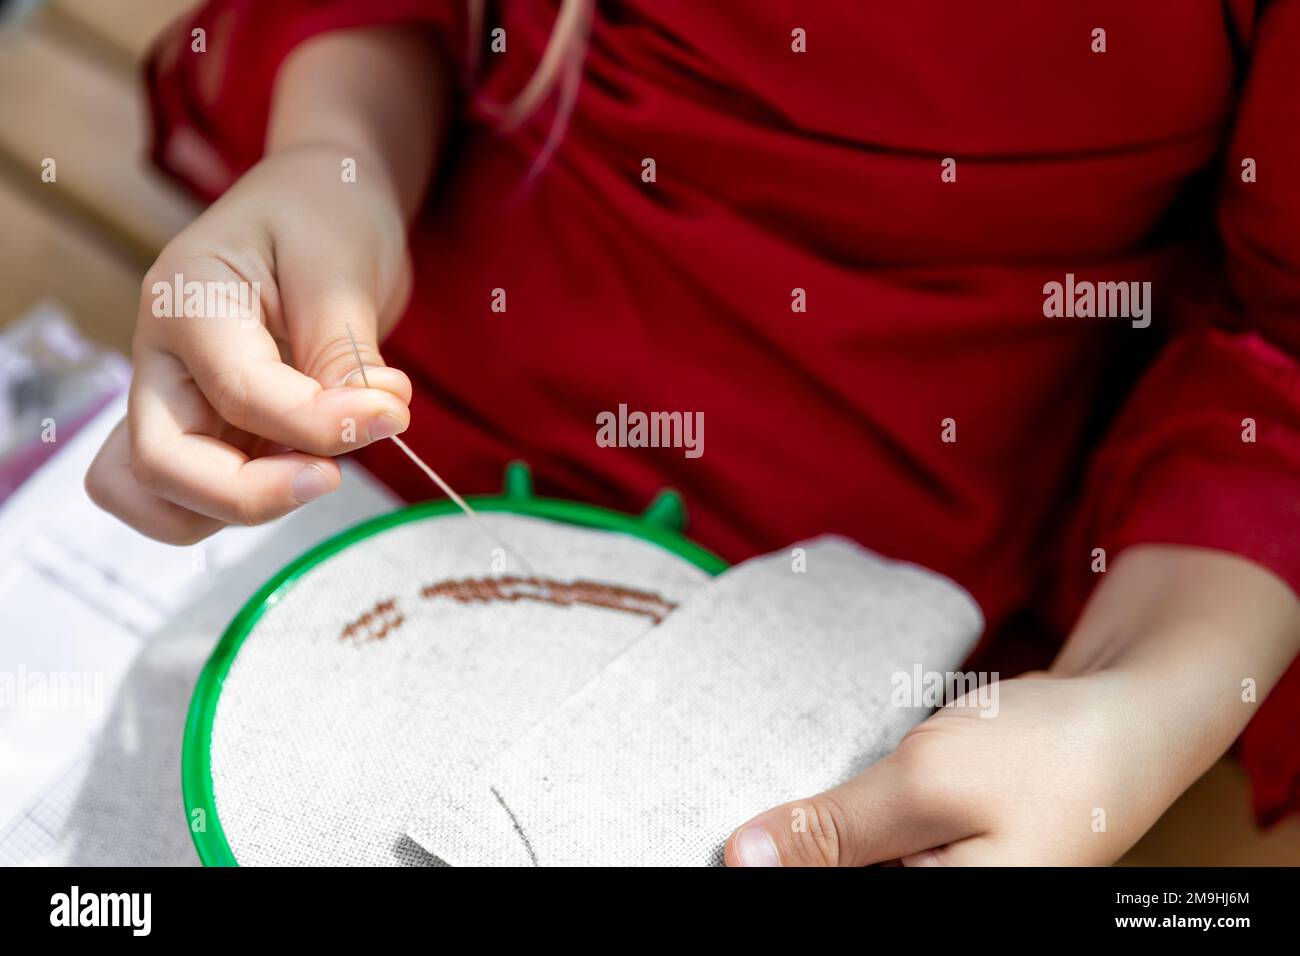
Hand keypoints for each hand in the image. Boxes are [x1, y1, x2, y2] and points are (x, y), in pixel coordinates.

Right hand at [86, 144, 413, 542]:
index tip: (393, 413)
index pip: (239, 393)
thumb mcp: (341, 267)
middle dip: (251, 495)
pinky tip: (305, 466)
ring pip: (159, 498)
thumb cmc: (326, 214)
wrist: (322, 201)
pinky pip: (193, 497)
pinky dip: (244, 504)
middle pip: (159, 467)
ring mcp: (176, 399)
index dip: (320, 424)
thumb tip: (370, 424)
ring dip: (238, 510)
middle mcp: (162, 356)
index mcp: (187, 299)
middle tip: (334, 476)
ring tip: (319, 468)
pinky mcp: (207, 428)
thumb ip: (344, 354)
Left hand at [725, 545, 1299, 865]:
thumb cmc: (1048, 753)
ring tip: (787, 801)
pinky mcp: (938, 854)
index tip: (720, 840)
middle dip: (792, 850)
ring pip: (846, 863)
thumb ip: (832, 831)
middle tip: (746, 811)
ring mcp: (942, 881)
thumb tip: (741, 861)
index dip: (776, 864)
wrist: (1131, 714)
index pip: (823, 895)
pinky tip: (822, 795)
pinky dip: (842, 820)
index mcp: (949, 914)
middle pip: (832, 879)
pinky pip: (869, 847)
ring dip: (813, 834)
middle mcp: (951, 902)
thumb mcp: (927, 785)